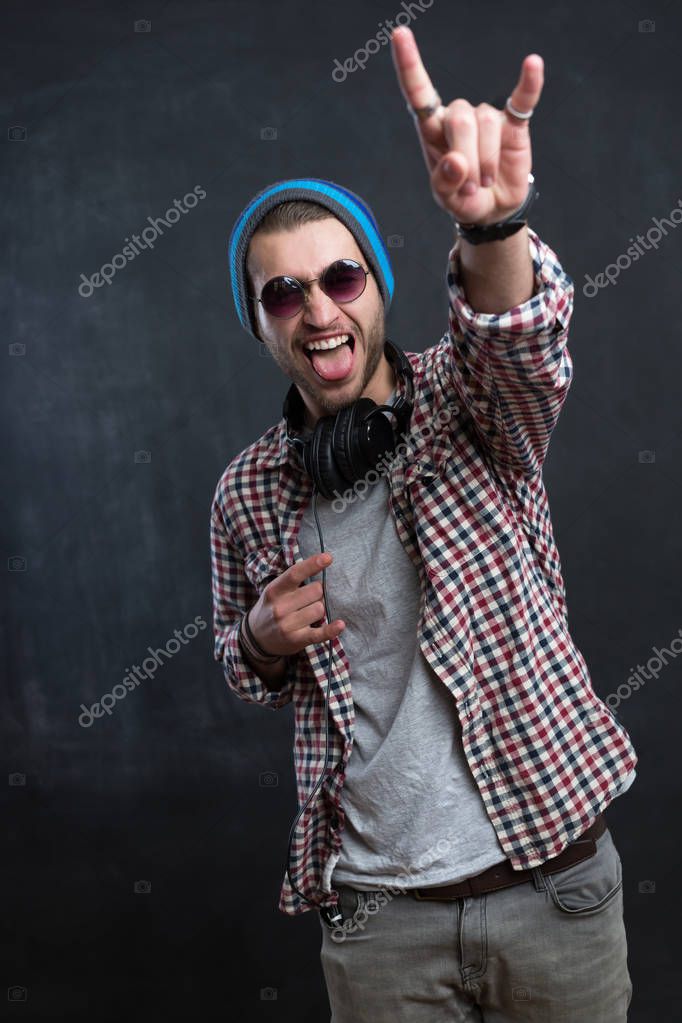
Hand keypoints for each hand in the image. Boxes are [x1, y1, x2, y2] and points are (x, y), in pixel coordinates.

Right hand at [247, 552, 344, 657]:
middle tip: (311, 598)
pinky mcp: (296, 640)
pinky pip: (319, 633)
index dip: (313, 564)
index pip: (295, 573)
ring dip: (320, 609)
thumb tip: (321, 564)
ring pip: (320, 609)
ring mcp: (287, 625)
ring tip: (309, 613)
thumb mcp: (275, 591)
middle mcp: (279, 607)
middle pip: (316, 591)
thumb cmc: (272, 608)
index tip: (328, 557)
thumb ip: (293, 580)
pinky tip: (340, 625)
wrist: (256, 638)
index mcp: (274, 591)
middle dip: (319, 592)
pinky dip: (331, 629)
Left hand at [390, 25, 542, 225]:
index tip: (400, 35)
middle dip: (466, 160)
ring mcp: (487, 117)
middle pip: (460, 119)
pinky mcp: (514, 122)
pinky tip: (533, 65)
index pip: (418, 92)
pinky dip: (529, 83)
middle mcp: (458, 116)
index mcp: (433, 129)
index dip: (409, 65)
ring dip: (486, 162)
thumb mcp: (446, 199)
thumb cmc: (463, 197)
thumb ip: (444, 183)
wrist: (492, 209)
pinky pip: (522, 99)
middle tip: (470, 187)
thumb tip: (456, 161)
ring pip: (486, 125)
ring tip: (485, 182)